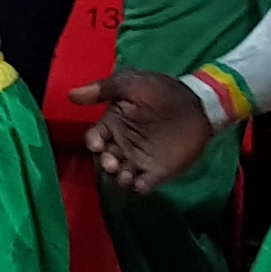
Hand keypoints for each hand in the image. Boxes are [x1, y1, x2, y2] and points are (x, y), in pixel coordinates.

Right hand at [69, 69, 216, 191]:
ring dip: (120, 178)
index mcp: (113, 123)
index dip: (93, 142)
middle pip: (105, 159)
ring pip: (120, 175)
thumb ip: (103, 90)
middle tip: (113, 163)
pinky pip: (142, 185)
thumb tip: (72, 95)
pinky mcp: (157, 172)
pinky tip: (141, 184)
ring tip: (127, 176)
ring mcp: (139, 159)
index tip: (97, 144)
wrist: (198, 104)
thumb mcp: (131, 83)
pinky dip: (139, 188)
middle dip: (105, 163)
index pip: (94, 138)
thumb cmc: (162, 91)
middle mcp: (122, 144)